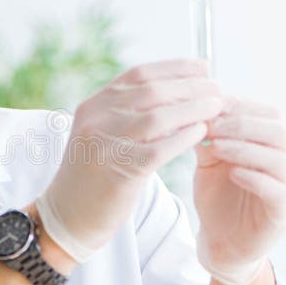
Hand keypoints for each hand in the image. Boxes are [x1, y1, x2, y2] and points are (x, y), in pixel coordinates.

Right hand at [36, 58, 222, 261]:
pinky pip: (159, 149)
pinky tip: (201, 133)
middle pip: (152, 92)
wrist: (68, 215)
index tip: (203, 68)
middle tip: (217, 90)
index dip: (175, 68)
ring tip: (216, 108)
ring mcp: (105, 144)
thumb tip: (179, 92)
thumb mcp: (104, 133)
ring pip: (158, 117)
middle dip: (190, 88)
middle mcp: (96, 119)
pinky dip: (183, 138)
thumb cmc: (95, 175)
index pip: (139, 75)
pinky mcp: (118, 170)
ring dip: (193, 109)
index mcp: (94, 105)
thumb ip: (130, 113)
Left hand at [194, 96, 285, 284]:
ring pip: (280, 159)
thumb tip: (198, 108)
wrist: (221, 240)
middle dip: (243, 125)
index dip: (242, 107)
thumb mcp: (210, 161)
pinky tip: (232, 173)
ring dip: (245, 148)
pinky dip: (255, 178)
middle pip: (279, 132)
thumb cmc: (219, 197)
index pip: (271, 115)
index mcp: (276, 146)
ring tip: (216, 146)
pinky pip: (278, 191)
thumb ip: (208, 137)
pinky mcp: (285, 212)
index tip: (212, 104)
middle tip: (212, 126)